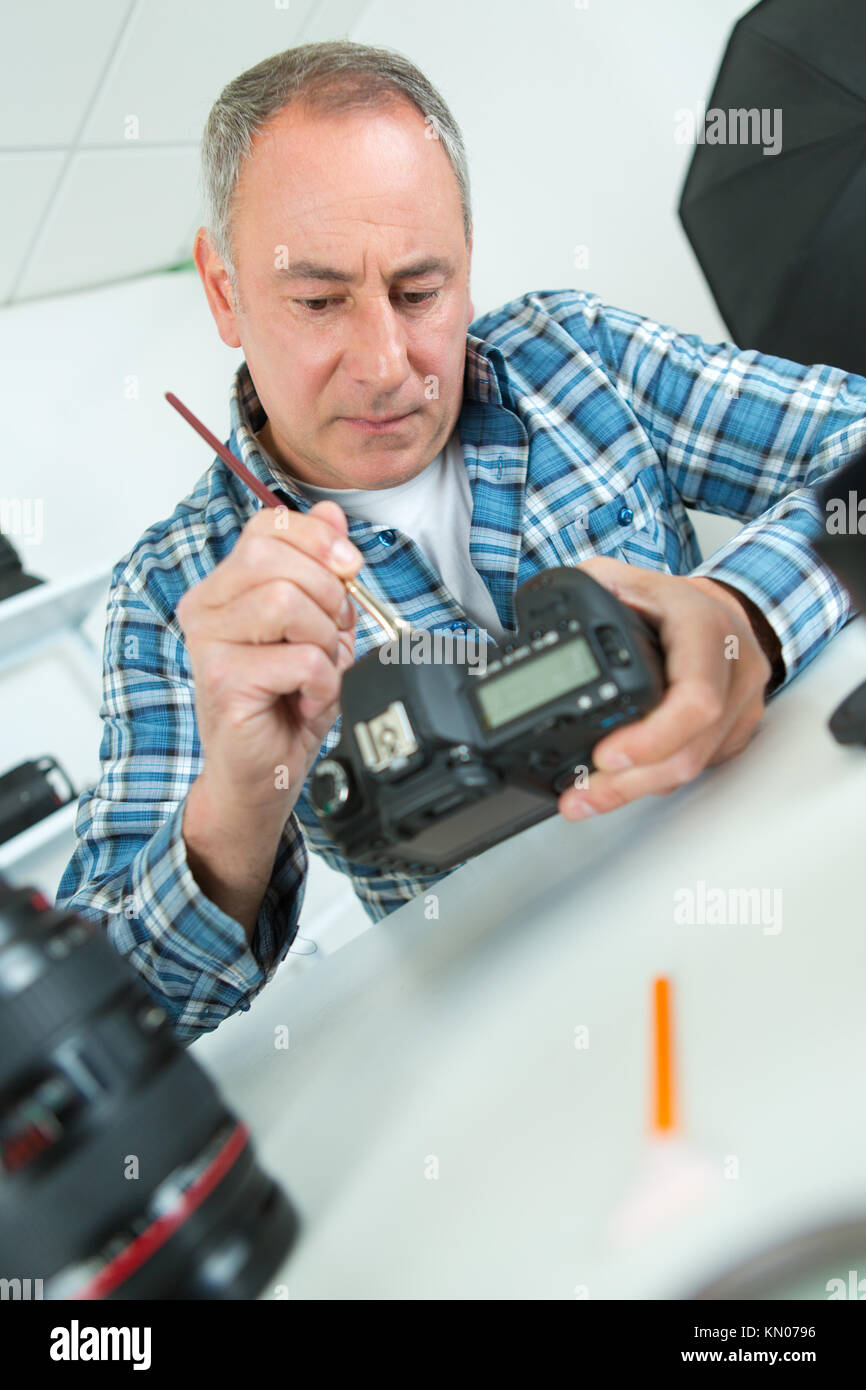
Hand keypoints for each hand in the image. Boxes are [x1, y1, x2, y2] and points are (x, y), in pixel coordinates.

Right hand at [176, 499, 362, 820]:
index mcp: (224, 588)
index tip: (348, 568)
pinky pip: (298, 657)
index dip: (318, 539)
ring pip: (285, 602)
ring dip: (324, 639)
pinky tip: (308, 698)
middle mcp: (206, 609)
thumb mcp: (316, 626)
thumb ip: (320, 569)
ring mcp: (209, 644)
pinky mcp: (224, 681)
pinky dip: (322, 680)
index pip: (266, 526)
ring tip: (318, 668)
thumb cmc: (285, 704)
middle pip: (273, 557)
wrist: (264, 774)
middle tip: (331, 632)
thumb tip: (331, 514)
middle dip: (326, 592)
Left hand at [557, 556, 773, 820]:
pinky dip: (653, 781)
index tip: (607, 754)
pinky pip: (697, 767)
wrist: (720, 610)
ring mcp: (741, 705)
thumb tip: (533, 613)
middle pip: (690, 747)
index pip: (695, 695)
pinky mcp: (736, 732)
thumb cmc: (669, 599)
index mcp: (705, 627)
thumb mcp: (623, 579)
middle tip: (583, 791)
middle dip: (631, 779)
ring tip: (586, 797)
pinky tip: (619, 785)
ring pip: (694, 766)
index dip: (653, 734)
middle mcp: (733, 669)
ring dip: (635, 789)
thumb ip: (583, 591)